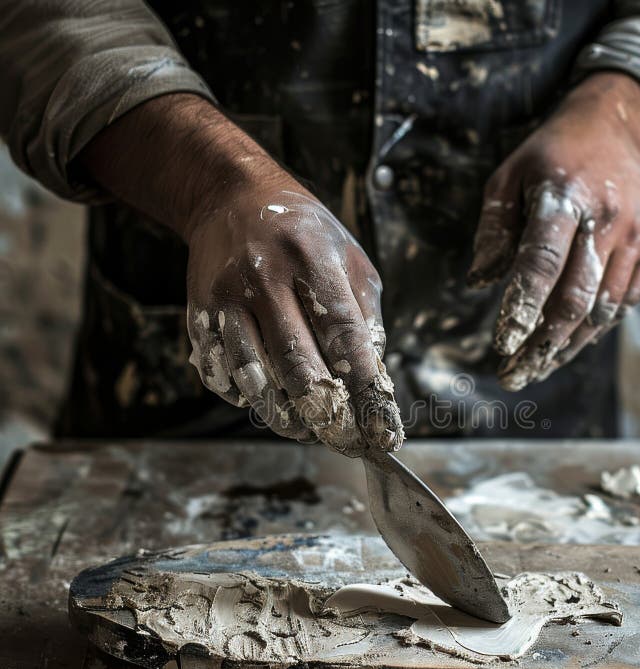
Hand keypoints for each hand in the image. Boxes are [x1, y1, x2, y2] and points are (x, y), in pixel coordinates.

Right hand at [186, 176, 402, 454]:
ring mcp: (226, 297)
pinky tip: (268, 402)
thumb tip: (374, 381)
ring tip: (308, 431)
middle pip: (296, 364)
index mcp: (312, 259)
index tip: (381, 429)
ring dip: (284, 416)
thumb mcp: (350, 259)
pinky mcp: (199, 313)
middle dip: (325, 414)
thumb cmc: (306, 236)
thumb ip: (365, 316)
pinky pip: (221, 371)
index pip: (345, 336)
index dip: (366, 389)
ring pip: (253, 376)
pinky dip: (246, 397)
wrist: (232, 199)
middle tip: (345, 441)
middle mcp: (265, 278)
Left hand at [468, 72, 639, 389]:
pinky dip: (594, 331)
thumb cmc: (549, 157)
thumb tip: (478, 283)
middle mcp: (605, 220)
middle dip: (541, 344)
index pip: (542, 263)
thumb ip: (493, 230)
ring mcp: (633, 238)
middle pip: (574, 299)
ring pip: (601, 310)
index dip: (521, 308)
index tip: (502, 344)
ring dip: (566, 347)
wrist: (617, 130)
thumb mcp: (508, 177)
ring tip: (534, 368)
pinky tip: (566, 346)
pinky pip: (622, 304)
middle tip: (512, 374)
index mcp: (564, 197)